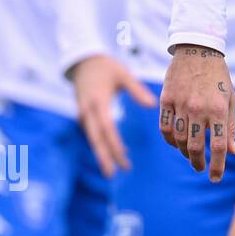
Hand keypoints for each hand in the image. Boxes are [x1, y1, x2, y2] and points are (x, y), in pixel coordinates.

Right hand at [70, 54, 153, 176]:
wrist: (82, 60)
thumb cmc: (106, 66)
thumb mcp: (122, 74)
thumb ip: (137, 90)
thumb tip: (152, 105)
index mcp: (98, 102)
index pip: (107, 129)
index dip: (114, 146)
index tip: (124, 159)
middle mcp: (88, 111)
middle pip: (96, 139)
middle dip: (104, 157)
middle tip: (113, 175)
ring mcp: (83, 113)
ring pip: (92, 138)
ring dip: (101, 154)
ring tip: (112, 171)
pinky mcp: (83, 114)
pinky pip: (92, 133)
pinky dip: (100, 144)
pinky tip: (111, 152)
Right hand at [159, 44, 234, 181]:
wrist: (198, 50)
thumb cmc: (218, 77)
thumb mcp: (230, 99)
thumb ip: (230, 127)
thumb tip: (231, 152)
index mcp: (218, 109)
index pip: (218, 145)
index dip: (217, 165)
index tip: (215, 178)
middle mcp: (199, 108)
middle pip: (194, 146)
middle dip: (198, 163)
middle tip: (201, 168)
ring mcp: (180, 104)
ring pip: (178, 139)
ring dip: (184, 152)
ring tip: (190, 155)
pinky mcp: (165, 100)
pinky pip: (165, 127)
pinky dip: (170, 140)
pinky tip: (176, 143)